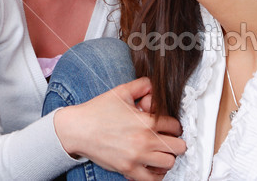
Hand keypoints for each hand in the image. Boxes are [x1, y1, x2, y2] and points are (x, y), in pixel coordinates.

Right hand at [53, 77, 185, 180]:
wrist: (78, 128)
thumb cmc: (97, 111)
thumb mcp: (120, 91)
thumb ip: (141, 85)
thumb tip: (155, 85)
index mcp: (146, 121)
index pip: (175, 126)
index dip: (173, 125)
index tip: (167, 126)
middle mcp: (145, 140)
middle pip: (179, 147)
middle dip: (175, 141)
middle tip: (166, 139)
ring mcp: (137, 157)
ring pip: (169, 163)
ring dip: (167, 157)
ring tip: (159, 152)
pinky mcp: (128, 169)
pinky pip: (153, 179)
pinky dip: (156, 174)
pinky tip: (151, 166)